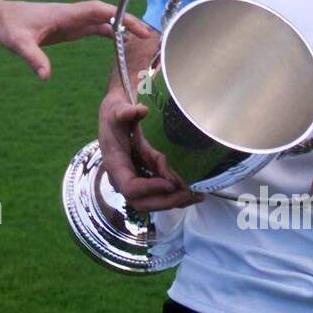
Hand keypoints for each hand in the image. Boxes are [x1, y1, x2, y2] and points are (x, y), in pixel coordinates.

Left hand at [0, 0, 152, 79]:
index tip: (136, 27)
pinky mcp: (69, 27)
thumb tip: (45, 76)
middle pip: (108, 15)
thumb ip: (33, 58)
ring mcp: (72, 20)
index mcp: (66, 14)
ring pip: (103, 21)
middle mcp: (73, 15)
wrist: (0, 18)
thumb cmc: (9, 28)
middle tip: (150, 36)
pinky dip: (110, 33)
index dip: (120, 16)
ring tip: (143, 40)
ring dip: (122, 28)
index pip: (99, 11)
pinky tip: (120, 42)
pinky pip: (95, 27)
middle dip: (129, 22)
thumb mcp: (19, 44)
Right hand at [97, 97, 202, 211]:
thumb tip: (141, 110)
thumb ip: (125, 111)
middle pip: (142, 202)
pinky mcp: (144, 178)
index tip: (170, 183)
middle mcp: (123, 178)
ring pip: (152, 201)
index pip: (130, 188)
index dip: (150, 189)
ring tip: (197, 196)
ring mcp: (134, 180)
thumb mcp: (117, 110)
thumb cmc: (115, 114)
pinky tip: (192, 192)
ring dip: (174, 201)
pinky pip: (158, 193)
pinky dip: (174, 194)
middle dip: (166, 201)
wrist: (115, 117)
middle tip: (188, 193)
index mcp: (115, 165)